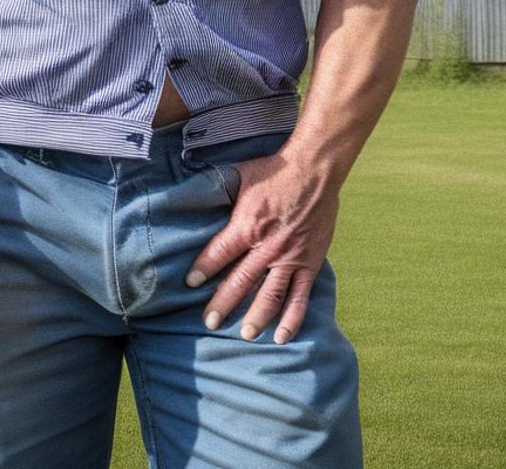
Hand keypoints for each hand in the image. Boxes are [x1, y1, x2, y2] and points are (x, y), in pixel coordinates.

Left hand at [185, 149, 339, 343]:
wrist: (314, 169)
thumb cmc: (275, 170)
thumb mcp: (241, 175)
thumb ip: (222, 189)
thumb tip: (198, 192)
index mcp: (247, 224)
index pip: (219, 253)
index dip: (203, 269)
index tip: (190, 283)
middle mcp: (267, 246)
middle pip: (240, 280)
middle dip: (222, 303)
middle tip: (209, 322)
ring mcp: (290, 256)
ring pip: (270, 294)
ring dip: (256, 316)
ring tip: (245, 334)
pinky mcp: (310, 261)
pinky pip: (300, 296)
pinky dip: (292, 318)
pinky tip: (282, 336)